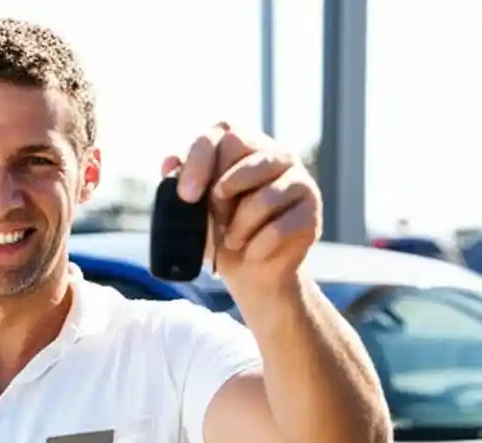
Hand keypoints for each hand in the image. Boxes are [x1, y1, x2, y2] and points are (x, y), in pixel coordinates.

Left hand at [161, 122, 321, 296]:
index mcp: (245, 148)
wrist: (251, 272)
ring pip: (263, 197)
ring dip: (238, 228)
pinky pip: (278, 228)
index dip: (200, 160)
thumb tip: (170, 161)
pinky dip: (256, 247)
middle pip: (246, 155)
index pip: (224, 132)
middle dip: (221, 193)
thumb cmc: (219, 232)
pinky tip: (252, 252)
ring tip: (232, 240)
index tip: (186, 196)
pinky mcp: (311, 211)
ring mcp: (299, 180)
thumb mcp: (193, 208)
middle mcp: (276, 155)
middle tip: (216, 218)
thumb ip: (180, 183)